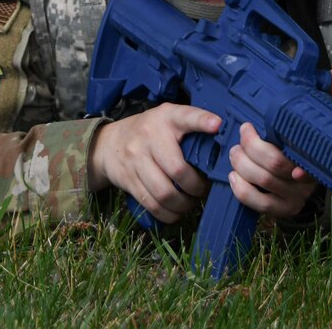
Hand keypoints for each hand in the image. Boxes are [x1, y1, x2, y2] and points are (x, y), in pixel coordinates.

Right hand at [88, 102, 218, 223]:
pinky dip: (168, 214)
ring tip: (190, 202)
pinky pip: (151, 204)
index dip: (202, 120)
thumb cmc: (150, 131)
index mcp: (166, 118)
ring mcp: (136, 159)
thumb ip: (190, 127)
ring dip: (183, 204)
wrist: (109, 143)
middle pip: (177, 169)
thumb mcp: (167, 119)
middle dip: (196, 186)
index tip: (217, 125)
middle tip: (203, 189)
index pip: (186, 116)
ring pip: (164, 192)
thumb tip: (222, 147)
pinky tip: (176, 211)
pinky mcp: (128, 180)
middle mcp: (150, 136)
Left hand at [226, 65, 331, 219]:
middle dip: (251, 148)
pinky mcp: (282, 209)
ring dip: (242, 164)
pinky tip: (233, 176)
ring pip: (264, 182)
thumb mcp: (317, 115)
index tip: (257, 134)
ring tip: (234, 150)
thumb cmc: (308, 138)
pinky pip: (258, 204)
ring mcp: (295, 196)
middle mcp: (308, 180)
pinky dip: (241, 190)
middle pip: (275, 167)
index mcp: (317, 155)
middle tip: (242, 133)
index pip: (303, 156)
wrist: (309, 171)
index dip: (283, 154)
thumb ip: (328, 93)